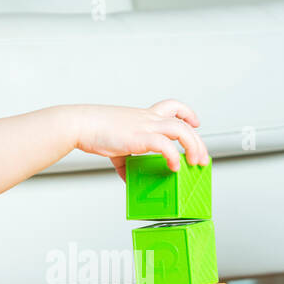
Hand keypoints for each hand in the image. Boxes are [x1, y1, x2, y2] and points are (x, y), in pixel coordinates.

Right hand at [72, 99, 208, 180]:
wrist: (81, 124)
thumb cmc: (94, 131)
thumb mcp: (115, 146)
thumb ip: (125, 161)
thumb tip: (128, 178)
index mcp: (143, 116)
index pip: (172, 106)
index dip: (187, 113)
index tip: (195, 123)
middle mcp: (148, 118)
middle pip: (183, 122)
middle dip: (197, 141)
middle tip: (202, 157)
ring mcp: (145, 126)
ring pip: (180, 130)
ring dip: (193, 146)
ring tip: (195, 162)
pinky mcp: (140, 137)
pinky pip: (165, 145)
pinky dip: (173, 156)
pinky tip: (174, 167)